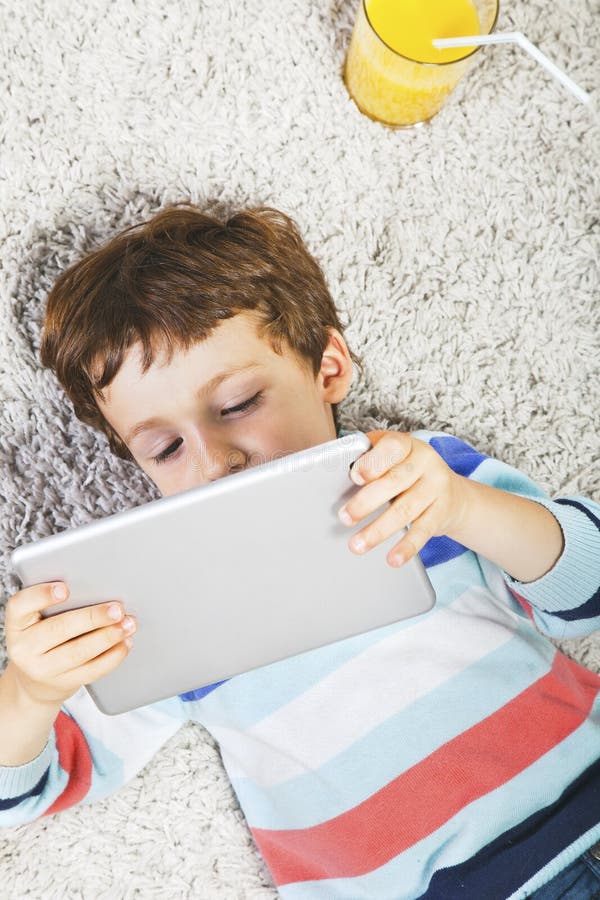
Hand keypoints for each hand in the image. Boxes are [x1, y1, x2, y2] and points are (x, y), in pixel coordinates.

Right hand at [5, 581, 136, 707]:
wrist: (34, 683)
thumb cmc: (42, 639)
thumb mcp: (37, 621)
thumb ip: (57, 605)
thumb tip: (98, 590)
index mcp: (17, 623)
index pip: (20, 605)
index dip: (41, 595)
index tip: (65, 588)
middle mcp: (24, 647)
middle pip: (59, 629)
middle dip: (92, 617)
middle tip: (117, 609)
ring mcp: (42, 669)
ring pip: (78, 652)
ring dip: (108, 636)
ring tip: (128, 624)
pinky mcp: (62, 683)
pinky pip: (91, 670)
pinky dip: (113, 655)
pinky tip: (125, 643)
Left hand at [338, 430, 468, 566]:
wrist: (453, 494)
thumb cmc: (409, 473)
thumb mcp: (393, 458)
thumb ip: (369, 460)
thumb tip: (335, 477)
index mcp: (408, 445)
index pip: (392, 448)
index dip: (373, 462)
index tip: (355, 477)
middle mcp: (425, 463)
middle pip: (394, 482)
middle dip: (366, 502)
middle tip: (345, 518)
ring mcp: (436, 488)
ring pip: (405, 510)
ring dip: (378, 530)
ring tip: (357, 545)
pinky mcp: (441, 512)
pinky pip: (422, 531)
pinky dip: (406, 547)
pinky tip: (393, 559)